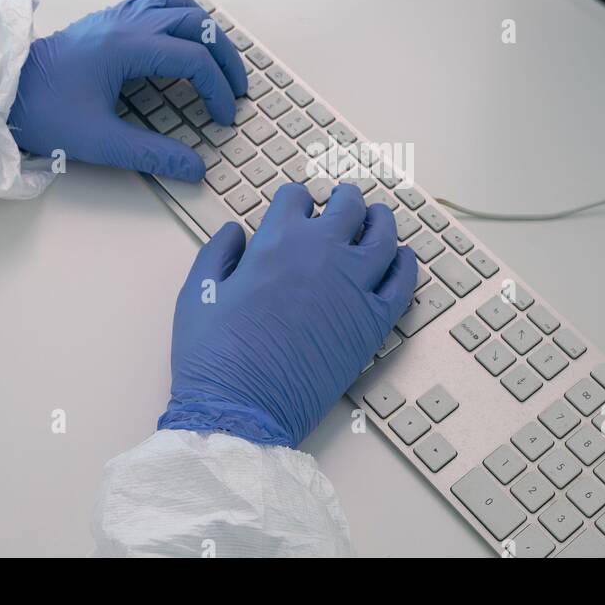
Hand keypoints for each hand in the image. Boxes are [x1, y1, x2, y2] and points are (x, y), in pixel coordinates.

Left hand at [8, 0, 246, 180]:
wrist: (1, 92)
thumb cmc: (44, 112)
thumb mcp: (100, 142)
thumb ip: (153, 155)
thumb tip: (195, 168)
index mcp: (125, 46)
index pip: (193, 57)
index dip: (218, 89)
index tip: (223, 118)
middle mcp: (125, 22)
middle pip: (195, 22)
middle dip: (224, 55)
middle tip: (236, 88)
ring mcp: (115, 16)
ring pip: (177, 3)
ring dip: (205, 29)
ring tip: (217, 60)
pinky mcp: (107, 20)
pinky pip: (155, 2)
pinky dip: (179, 16)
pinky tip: (181, 41)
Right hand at [159, 182, 417, 446]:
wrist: (242, 408)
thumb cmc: (215, 354)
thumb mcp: (198, 292)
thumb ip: (218, 252)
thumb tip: (236, 231)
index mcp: (278, 242)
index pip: (296, 197)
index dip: (296, 199)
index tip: (298, 205)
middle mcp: (322, 254)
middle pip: (348, 206)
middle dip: (345, 198)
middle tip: (345, 201)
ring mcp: (354, 287)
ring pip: (384, 235)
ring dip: (380, 221)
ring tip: (377, 219)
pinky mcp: (373, 322)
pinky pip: (403, 283)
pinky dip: (406, 266)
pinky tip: (403, 259)